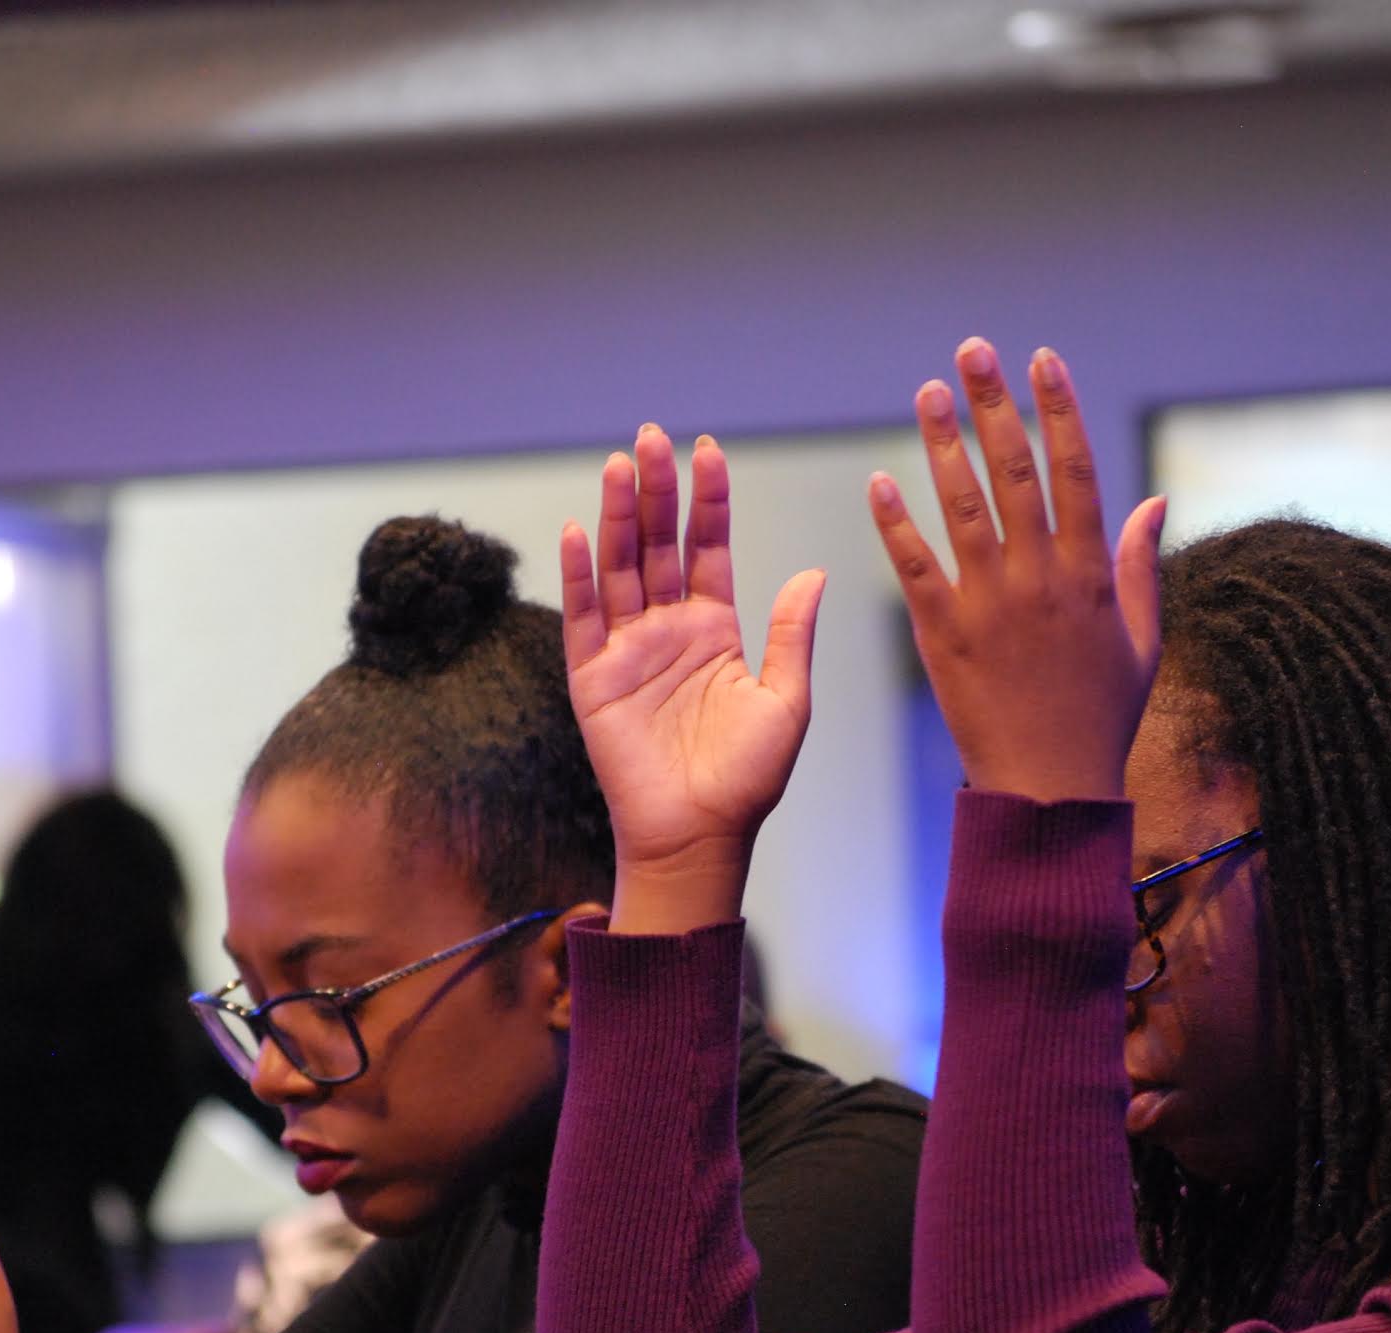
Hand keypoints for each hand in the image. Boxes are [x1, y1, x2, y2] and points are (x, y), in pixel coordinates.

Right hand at [561, 425, 825, 934]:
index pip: (707, 548)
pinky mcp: (593, 678)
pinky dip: (578, 574)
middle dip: (656, 490)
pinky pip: (583, 617)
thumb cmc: (747, 780)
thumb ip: (793, 634)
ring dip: (617, 516)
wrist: (701, 837)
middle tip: (652, 437)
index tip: (707, 450)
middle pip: (658, 545)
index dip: (707, 501)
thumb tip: (813, 572)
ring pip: (619, 568)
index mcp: (714, 629)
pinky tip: (577, 530)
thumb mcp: (787, 701)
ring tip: (619, 464)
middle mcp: (667, 630)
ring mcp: (627, 651)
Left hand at [870, 340, 1162, 803]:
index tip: (1042, 360)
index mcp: (1090, 574)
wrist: (1050, 787)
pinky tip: (879, 481)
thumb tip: (1153, 500)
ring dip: (943, 445)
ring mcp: (990, 606)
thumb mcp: (1140, 640)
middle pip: (1017, 473)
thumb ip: (1139, 566)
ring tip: (927, 392)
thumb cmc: (1100, 716)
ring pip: (964, 508)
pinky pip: (915, 569)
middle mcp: (1041, 579)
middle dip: (995, 406)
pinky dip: (896, 525)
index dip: (1059, 410)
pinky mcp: (943, 636)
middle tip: (972, 351)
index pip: (1076, 471)